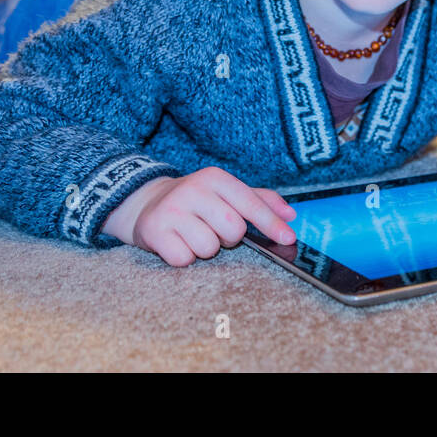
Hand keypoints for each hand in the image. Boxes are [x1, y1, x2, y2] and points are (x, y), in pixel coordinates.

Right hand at [130, 167, 297, 266]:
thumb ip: (259, 200)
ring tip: (194, 234)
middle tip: (215, 230)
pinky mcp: (154, 231)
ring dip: (205, 248)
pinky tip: (178, 242)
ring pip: (209, 247)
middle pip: (233, 229)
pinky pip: (184, 258)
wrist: (146, 203)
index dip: (271, 223)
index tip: (289, 238)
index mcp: (215, 178)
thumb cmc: (196, 202)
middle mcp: (193, 190)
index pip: (250, 203)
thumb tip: (290, 215)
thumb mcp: (226, 193)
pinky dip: (184, 256)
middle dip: (229, 238)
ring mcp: (172, 210)